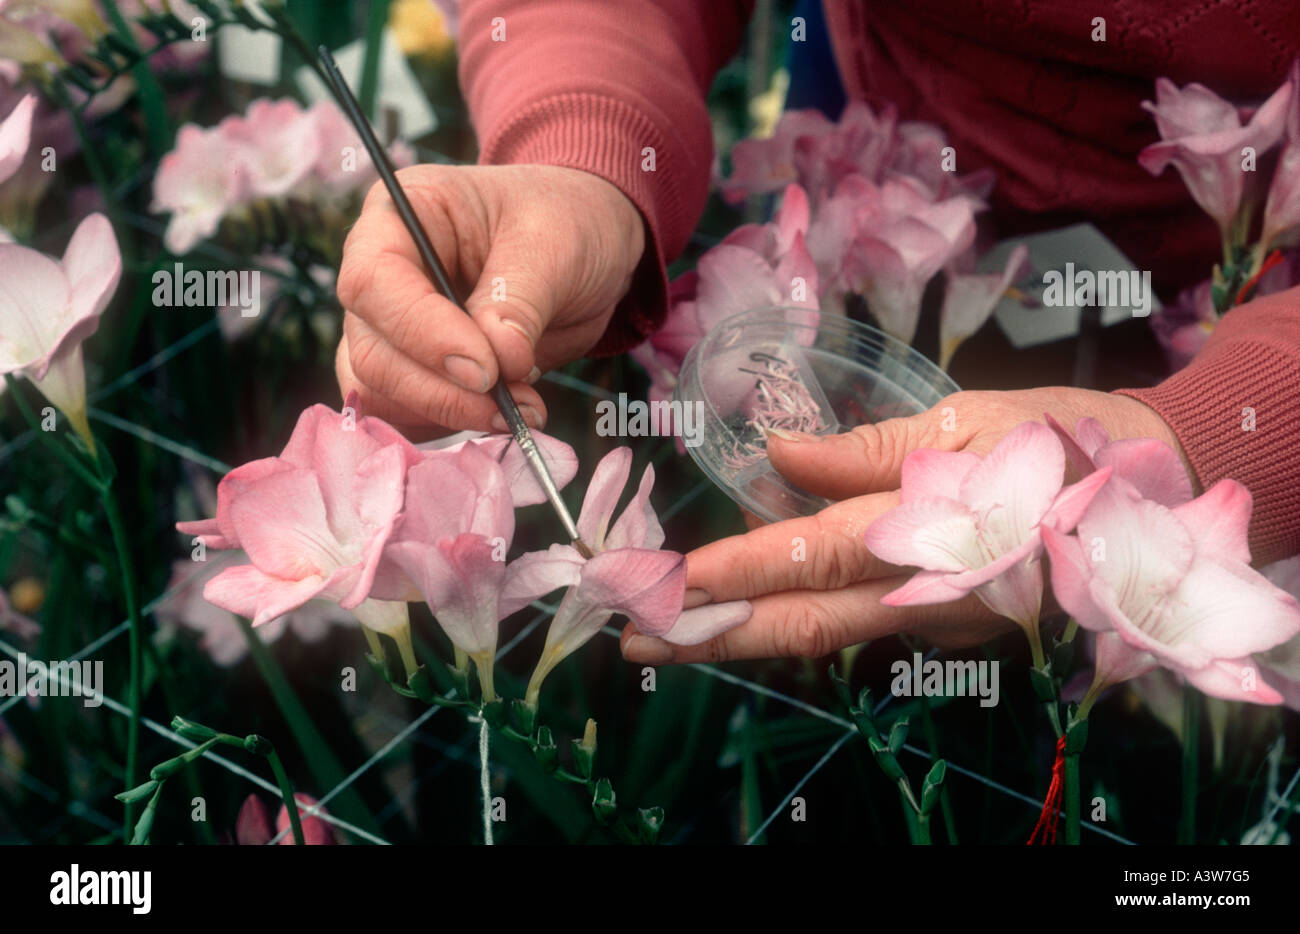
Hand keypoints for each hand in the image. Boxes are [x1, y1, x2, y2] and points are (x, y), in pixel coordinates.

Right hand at [335, 164, 645, 432]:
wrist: (583, 249)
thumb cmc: (563, 223)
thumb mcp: (554, 246)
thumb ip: (519, 302)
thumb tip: (498, 362)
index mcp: (398, 216)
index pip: (372, 282)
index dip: (422, 334)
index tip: (487, 368)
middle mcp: (380, 275)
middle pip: (371, 351)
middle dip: (441, 391)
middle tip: (511, 404)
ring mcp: (390, 328)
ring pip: (382, 393)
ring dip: (450, 415)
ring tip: (521, 408)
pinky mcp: (413, 372)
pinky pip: (408, 415)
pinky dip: (454, 426)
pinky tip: (506, 415)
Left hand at [621, 386, 1192, 663]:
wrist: (1144, 493)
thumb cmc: (1055, 443)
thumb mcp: (963, 423)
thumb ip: (866, 452)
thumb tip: (777, 453)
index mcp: (930, 533)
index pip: (813, 558)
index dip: (736, 571)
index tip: (668, 578)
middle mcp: (923, 590)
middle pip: (802, 624)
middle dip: (715, 634)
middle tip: (637, 636)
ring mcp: (930, 614)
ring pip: (821, 632)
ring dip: (740, 633)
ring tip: (666, 626)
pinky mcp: (937, 617)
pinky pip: (851, 621)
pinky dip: (790, 617)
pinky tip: (742, 607)